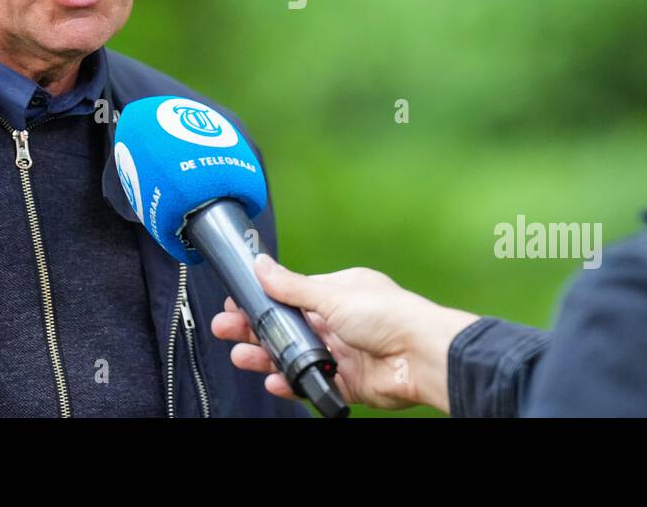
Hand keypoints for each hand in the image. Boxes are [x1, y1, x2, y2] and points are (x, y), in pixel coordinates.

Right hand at [210, 253, 479, 412]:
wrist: (421, 356)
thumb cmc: (389, 315)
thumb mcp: (332, 294)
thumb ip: (292, 286)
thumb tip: (261, 265)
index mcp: (337, 293)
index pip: (291, 295)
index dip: (263, 300)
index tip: (236, 303)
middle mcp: (338, 321)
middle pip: (287, 327)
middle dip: (255, 328)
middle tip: (225, 329)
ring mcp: (341, 352)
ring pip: (295, 355)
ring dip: (267, 356)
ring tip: (242, 356)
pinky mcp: (346, 381)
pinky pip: (312, 382)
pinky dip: (292, 382)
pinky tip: (275, 380)